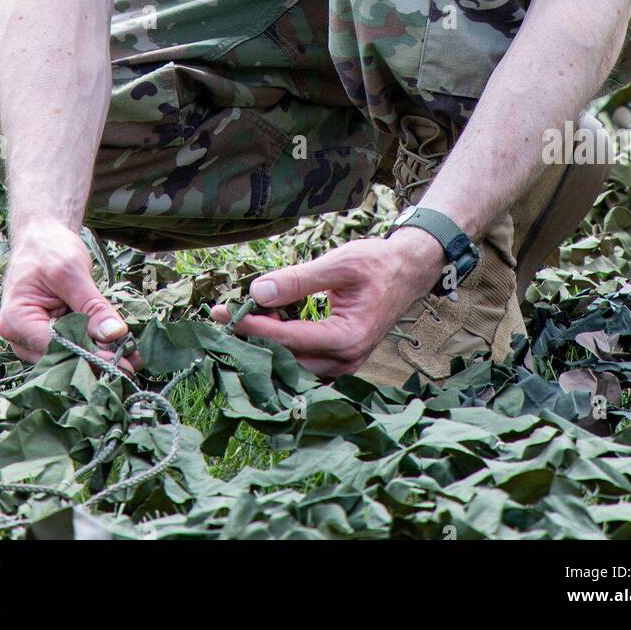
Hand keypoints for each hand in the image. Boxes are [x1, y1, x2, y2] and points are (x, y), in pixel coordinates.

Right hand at [0, 218, 140, 372]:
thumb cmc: (49, 249)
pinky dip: (97, 346)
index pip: (55, 347)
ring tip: (133, 355)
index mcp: (16, 320)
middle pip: (63, 358)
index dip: (89, 356)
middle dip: (99, 360)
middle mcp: (21, 338)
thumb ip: (92, 306)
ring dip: (101, 356)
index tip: (120, 361)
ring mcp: (34, 340)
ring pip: (71, 357)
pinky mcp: (51, 337)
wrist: (43, 239)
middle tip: (134, 363)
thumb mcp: (72, 272)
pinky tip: (122, 347)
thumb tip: (115, 334)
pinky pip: (75, 347)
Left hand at [209, 231, 445, 376]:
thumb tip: (256, 291)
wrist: (408, 271)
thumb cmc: (377, 264)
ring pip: (293, 367)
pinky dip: (282, 349)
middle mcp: (346, 360)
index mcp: (347, 337)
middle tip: (222, 319)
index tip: (221, 313)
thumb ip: (297, 280)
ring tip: (239, 321)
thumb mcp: (338, 264)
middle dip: (252, 340)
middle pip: (286, 360)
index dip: (252, 326)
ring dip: (265, 347)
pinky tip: (265, 327)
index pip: (287, 339)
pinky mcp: (340, 361)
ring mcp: (344, 365)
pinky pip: (304, 364)